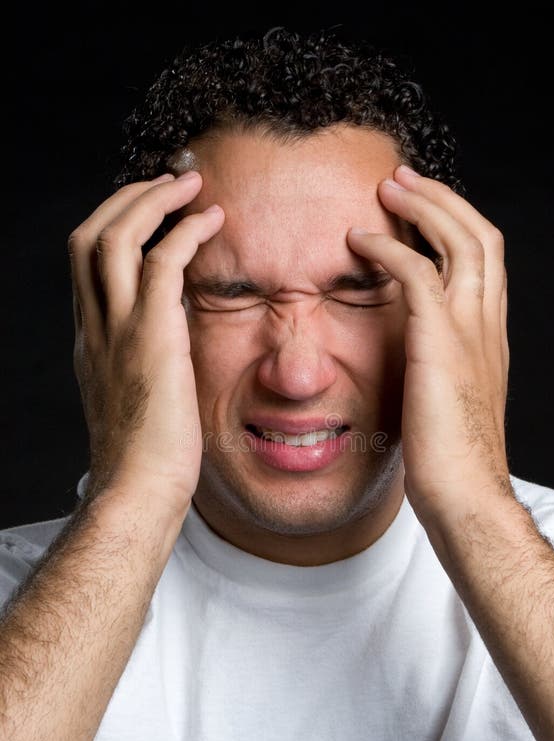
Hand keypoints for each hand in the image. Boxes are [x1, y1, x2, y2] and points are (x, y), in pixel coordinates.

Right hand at [68, 171, 224, 514]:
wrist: (139, 490)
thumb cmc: (146, 459)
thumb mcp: (136, 402)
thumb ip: (143, 367)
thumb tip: (172, 353)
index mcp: (91, 342)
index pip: (86, 265)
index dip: (115, 225)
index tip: (150, 212)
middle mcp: (95, 327)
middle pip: (88, 236)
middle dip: (127, 198)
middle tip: (168, 182)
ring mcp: (117, 330)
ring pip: (115, 237)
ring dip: (153, 200)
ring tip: (191, 183)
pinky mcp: (150, 337)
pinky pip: (161, 262)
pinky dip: (185, 232)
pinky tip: (212, 220)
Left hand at [347, 165, 511, 528]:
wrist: (467, 496)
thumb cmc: (452, 464)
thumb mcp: (447, 407)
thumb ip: (437, 375)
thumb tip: (414, 369)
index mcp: (489, 339)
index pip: (485, 264)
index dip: (457, 229)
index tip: (423, 213)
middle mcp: (488, 325)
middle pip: (481, 236)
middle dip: (442, 201)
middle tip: (403, 182)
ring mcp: (470, 330)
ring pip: (459, 239)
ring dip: (421, 206)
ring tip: (387, 189)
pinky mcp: (441, 341)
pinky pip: (416, 272)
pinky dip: (388, 247)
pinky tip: (358, 239)